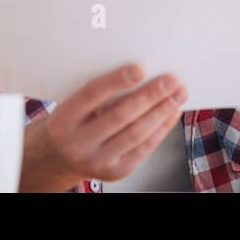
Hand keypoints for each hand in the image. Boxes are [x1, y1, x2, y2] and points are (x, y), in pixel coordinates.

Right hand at [21, 63, 186, 190]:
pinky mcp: (115, 172)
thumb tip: (142, 73)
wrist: (60, 157)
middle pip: (120, 116)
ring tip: (179, 94)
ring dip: (162, 111)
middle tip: (171, 79)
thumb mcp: (74, 106)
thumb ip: (99, 93)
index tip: (140, 68)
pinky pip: (144, 148)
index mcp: (63, 120)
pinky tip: (173, 112)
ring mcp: (96, 161)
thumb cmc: (74, 121)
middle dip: (150, 96)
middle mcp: (77, 144)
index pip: (91, 95)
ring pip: (136, 134)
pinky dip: (162, 128)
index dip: (116, 81)